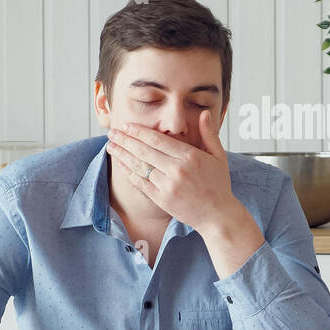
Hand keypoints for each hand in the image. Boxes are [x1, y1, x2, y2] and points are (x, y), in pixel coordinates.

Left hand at [106, 110, 242, 232]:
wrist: (217, 216)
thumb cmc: (218, 185)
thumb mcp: (219, 156)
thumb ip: (209, 134)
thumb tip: (204, 113)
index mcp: (190, 156)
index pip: (158, 140)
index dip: (139, 132)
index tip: (127, 125)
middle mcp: (177, 170)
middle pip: (145, 151)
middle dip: (125, 140)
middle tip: (112, 132)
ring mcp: (168, 186)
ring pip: (140, 166)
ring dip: (122, 155)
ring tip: (110, 146)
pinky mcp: (162, 199)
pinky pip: (141, 183)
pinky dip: (128, 172)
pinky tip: (120, 164)